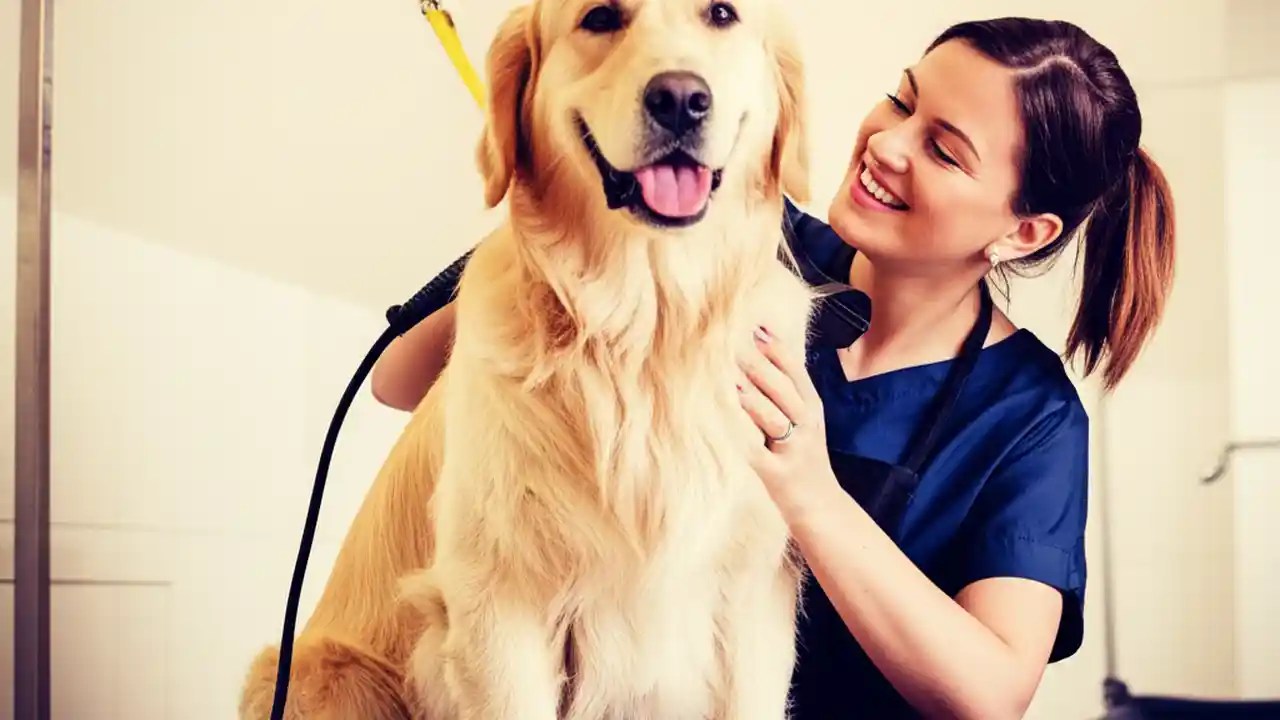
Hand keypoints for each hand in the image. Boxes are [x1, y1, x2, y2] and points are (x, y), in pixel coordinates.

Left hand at [737, 327, 839, 523]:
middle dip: (756, 364)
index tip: (752, 326)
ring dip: (749, 397)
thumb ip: (785, 389)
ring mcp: (793, 449)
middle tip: (730, 343)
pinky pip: (754, 452)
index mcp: (811, 405)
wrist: (820, 505)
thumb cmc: (803, 455)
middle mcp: (806, 423)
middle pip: (781, 388)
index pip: (794, 369)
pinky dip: (738, 437)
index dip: (774, 347)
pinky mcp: (777, 474)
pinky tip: (719, 424)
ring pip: (771, 417)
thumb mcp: (805, 418)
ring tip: (728, 378)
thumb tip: (758, 347)